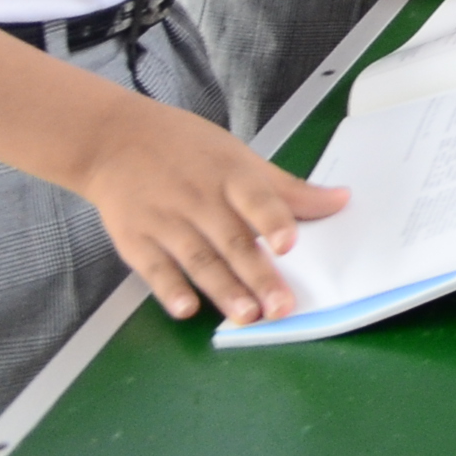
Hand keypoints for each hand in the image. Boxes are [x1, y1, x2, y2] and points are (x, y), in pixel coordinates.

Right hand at [67, 96, 342, 325]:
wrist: (115, 140)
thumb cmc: (188, 149)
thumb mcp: (240, 158)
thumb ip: (287, 188)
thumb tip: (341, 200)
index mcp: (231, 175)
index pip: (256, 198)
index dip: (273, 221)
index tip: (289, 244)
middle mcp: (200, 199)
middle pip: (233, 240)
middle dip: (258, 276)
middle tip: (280, 307)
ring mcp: (166, 221)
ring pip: (199, 259)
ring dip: (223, 290)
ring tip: (247, 315)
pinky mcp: (136, 240)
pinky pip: (155, 268)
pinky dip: (170, 289)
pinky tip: (186, 308)